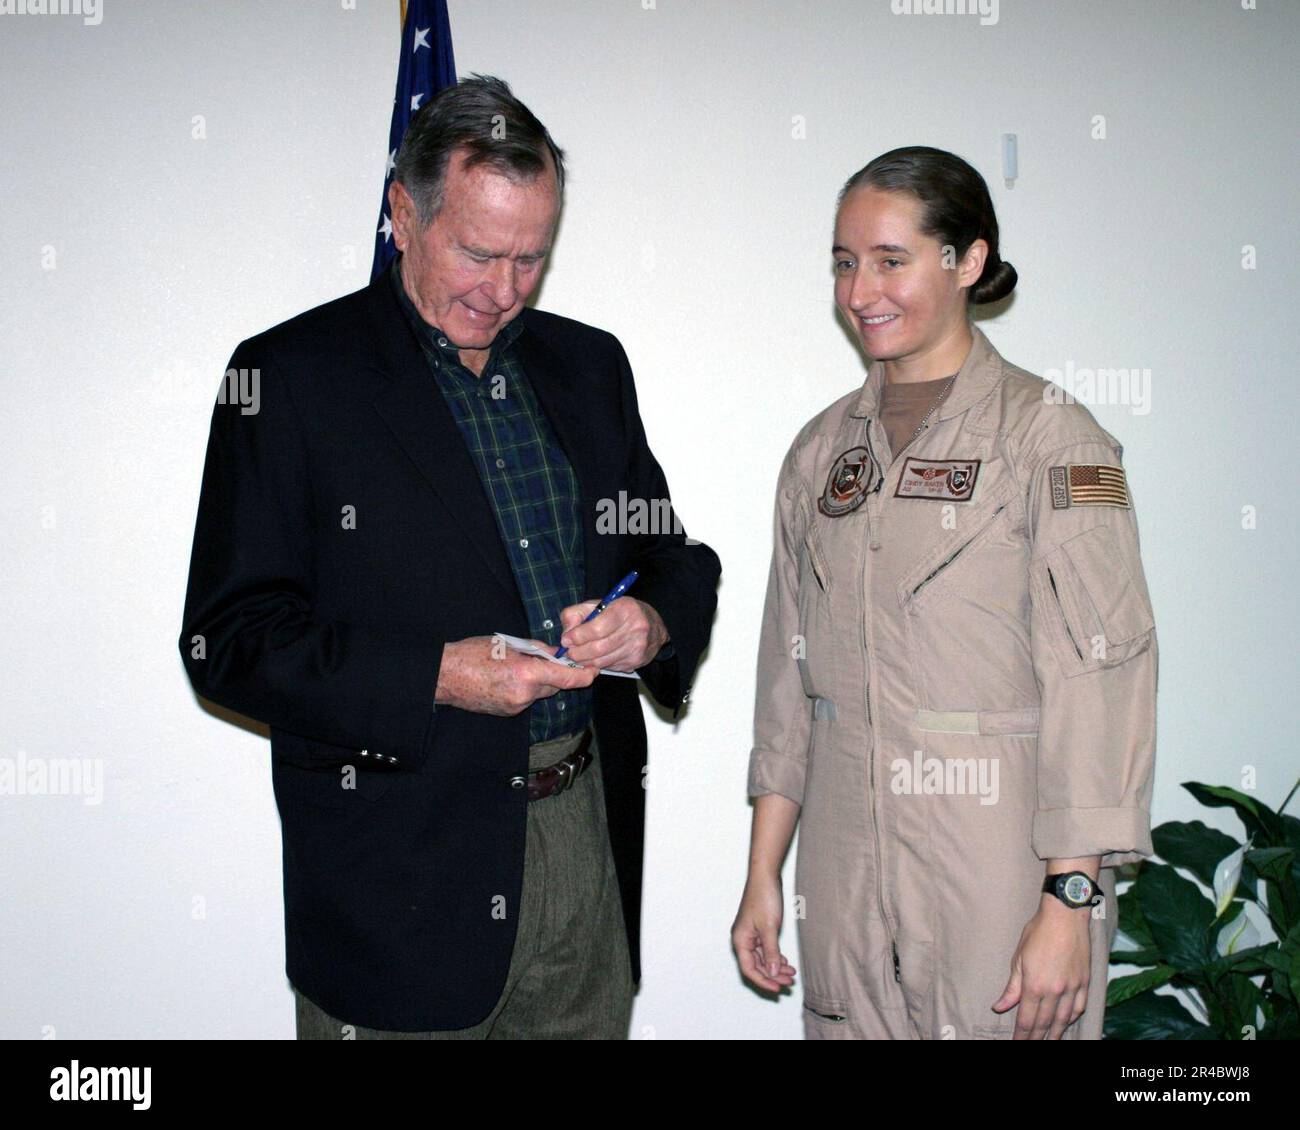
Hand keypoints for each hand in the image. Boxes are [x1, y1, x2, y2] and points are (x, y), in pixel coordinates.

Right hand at [434, 635, 597, 715]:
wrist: (446, 677)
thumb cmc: (473, 654)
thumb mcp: (509, 643)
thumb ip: (536, 650)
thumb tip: (554, 654)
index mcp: (526, 673)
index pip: (566, 678)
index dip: (583, 675)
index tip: (594, 672)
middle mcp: (524, 694)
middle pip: (554, 686)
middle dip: (555, 674)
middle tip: (544, 660)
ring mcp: (516, 706)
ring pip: (539, 693)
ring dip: (537, 682)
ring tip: (515, 668)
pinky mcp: (508, 713)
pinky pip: (526, 700)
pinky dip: (524, 690)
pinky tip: (506, 680)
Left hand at [557, 597, 667, 672]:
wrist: (653, 625)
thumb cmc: (621, 613)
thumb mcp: (599, 604)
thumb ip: (577, 614)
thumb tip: (566, 635)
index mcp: (625, 609)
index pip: (597, 628)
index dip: (578, 636)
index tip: (567, 639)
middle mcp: (635, 628)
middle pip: (598, 648)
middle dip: (578, 652)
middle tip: (569, 651)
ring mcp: (637, 647)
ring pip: (602, 662)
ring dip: (585, 661)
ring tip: (578, 655)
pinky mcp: (636, 662)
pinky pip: (609, 667)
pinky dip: (598, 665)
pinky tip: (596, 657)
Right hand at [731, 873, 796, 992]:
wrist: (765, 876)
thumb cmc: (763, 898)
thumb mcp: (769, 928)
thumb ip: (771, 952)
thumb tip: (771, 973)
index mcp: (740, 940)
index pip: (749, 969)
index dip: (763, 981)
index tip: (778, 988)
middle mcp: (742, 939)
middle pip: (756, 965)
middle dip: (772, 975)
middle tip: (790, 981)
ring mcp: (750, 934)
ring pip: (761, 958)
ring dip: (775, 967)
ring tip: (791, 973)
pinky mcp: (757, 929)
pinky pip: (764, 949)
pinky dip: (774, 957)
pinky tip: (784, 961)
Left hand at [991, 897, 1091, 1038]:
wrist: (1065, 915)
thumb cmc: (1038, 932)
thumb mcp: (1018, 958)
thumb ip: (1011, 987)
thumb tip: (999, 1006)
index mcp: (1034, 985)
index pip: (1026, 1019)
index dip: (1021, 1034)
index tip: (1016, 1043)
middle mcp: (1055, 991)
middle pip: (1045, 1023)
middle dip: (1036, 1037)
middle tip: (1030, 1045)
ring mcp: (1072, 988)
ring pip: (1064, 1019)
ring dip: (1056, 1033)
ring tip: (1050, 1041)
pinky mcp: (1085, 982)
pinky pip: (1080, 1007)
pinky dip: (1072, 1018)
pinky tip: (1067, 1023)